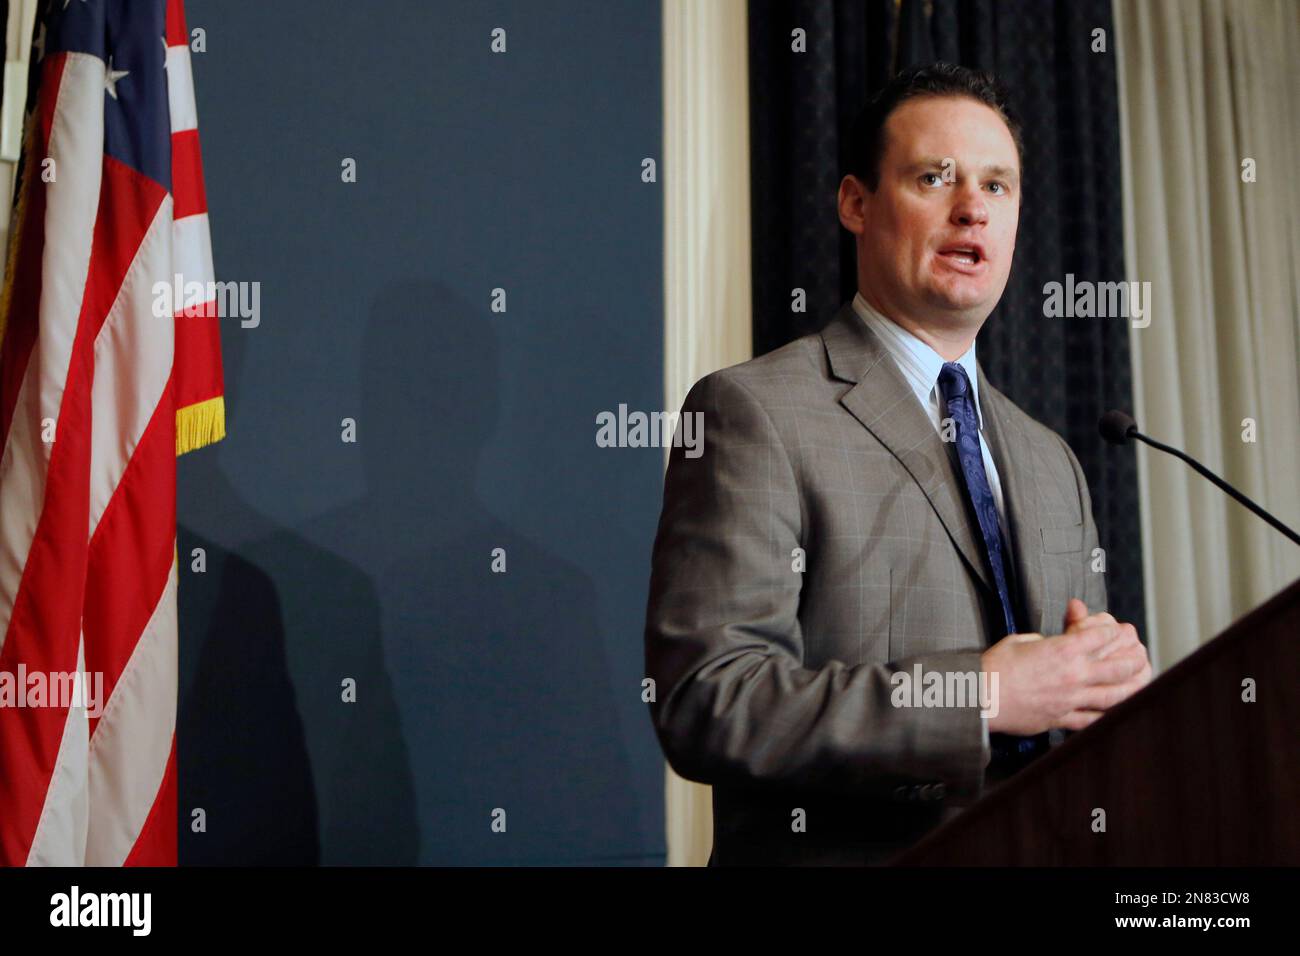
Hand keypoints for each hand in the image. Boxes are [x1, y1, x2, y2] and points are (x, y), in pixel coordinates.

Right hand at [980, 599, 1151, 734]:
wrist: (981, 696)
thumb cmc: (995, 667)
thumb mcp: (1020, 640)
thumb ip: (1044, 640)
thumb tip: (1053, 641)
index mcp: (1062, 650)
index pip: (1101, 637)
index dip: (1112, 631)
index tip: (1116, 630)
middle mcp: (1073, 675)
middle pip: (1118, 667)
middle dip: (1134, 659)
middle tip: (1140, 656)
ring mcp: (1071, 699)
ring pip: (1114, 695)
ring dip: (1132, 688)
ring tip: (1141, 682)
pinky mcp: (1062, 718)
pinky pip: (1092, 719)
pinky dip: (1108, 715)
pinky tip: (1117, 712)